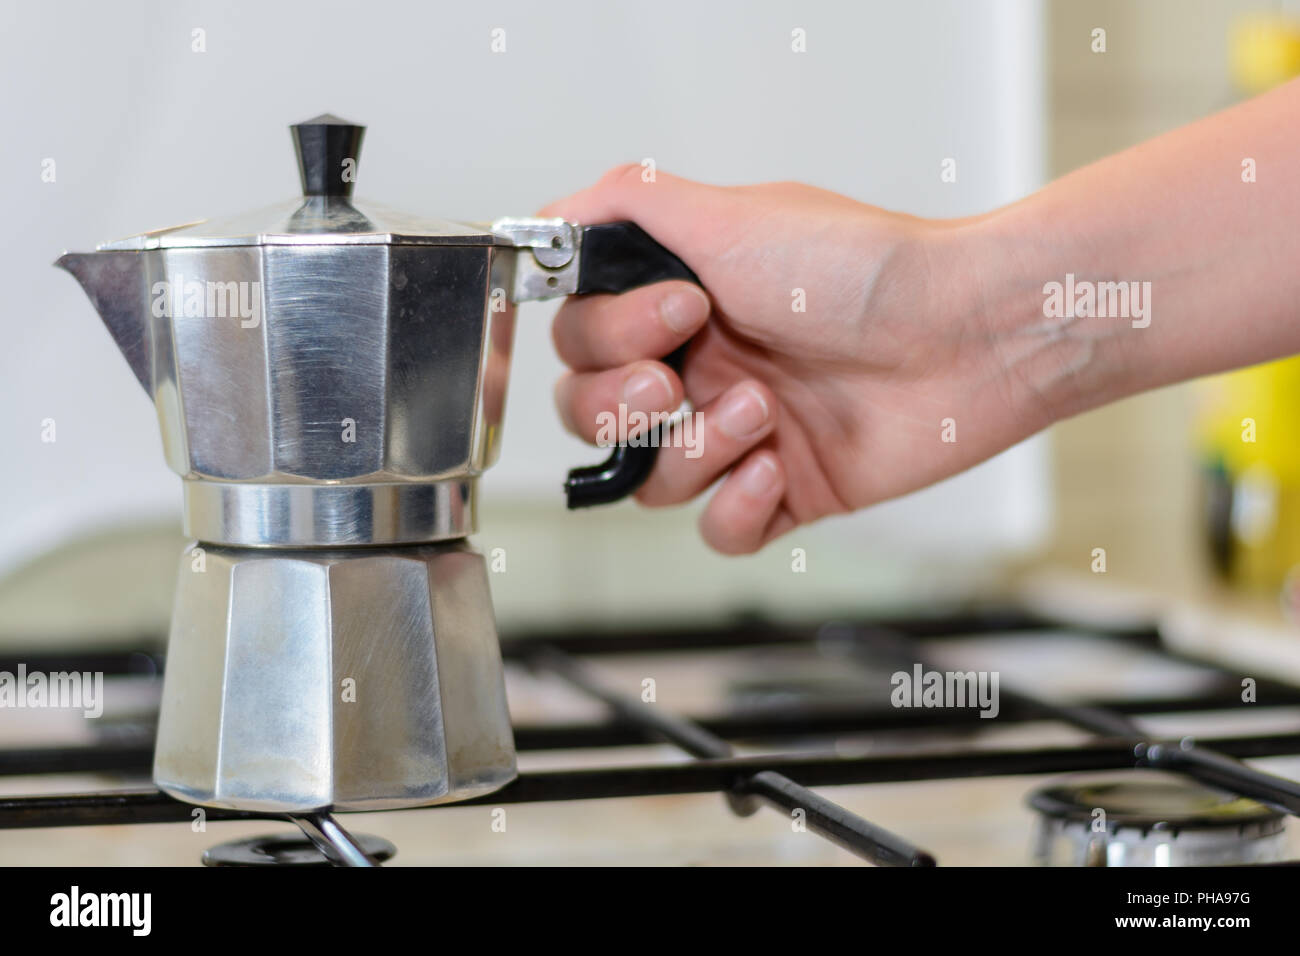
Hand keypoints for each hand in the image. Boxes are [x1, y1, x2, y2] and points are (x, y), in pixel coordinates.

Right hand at [541, 168, 1047, 553]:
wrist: (967, 334)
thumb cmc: (867, 269)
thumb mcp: (735, 213)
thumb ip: (632, 203)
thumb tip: (554, 214)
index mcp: (680, 303)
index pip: (580, 341)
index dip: (607, 338)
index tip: (679, 310)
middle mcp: (702, 366)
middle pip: (593, 415)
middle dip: (623, 404)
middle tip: (679, 380)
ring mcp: (741, 432)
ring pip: (650, 479)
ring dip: (694, 449)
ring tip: (764, 411)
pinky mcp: (786, 489)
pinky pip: (717, 530)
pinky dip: (733, 509)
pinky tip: (773, 470)